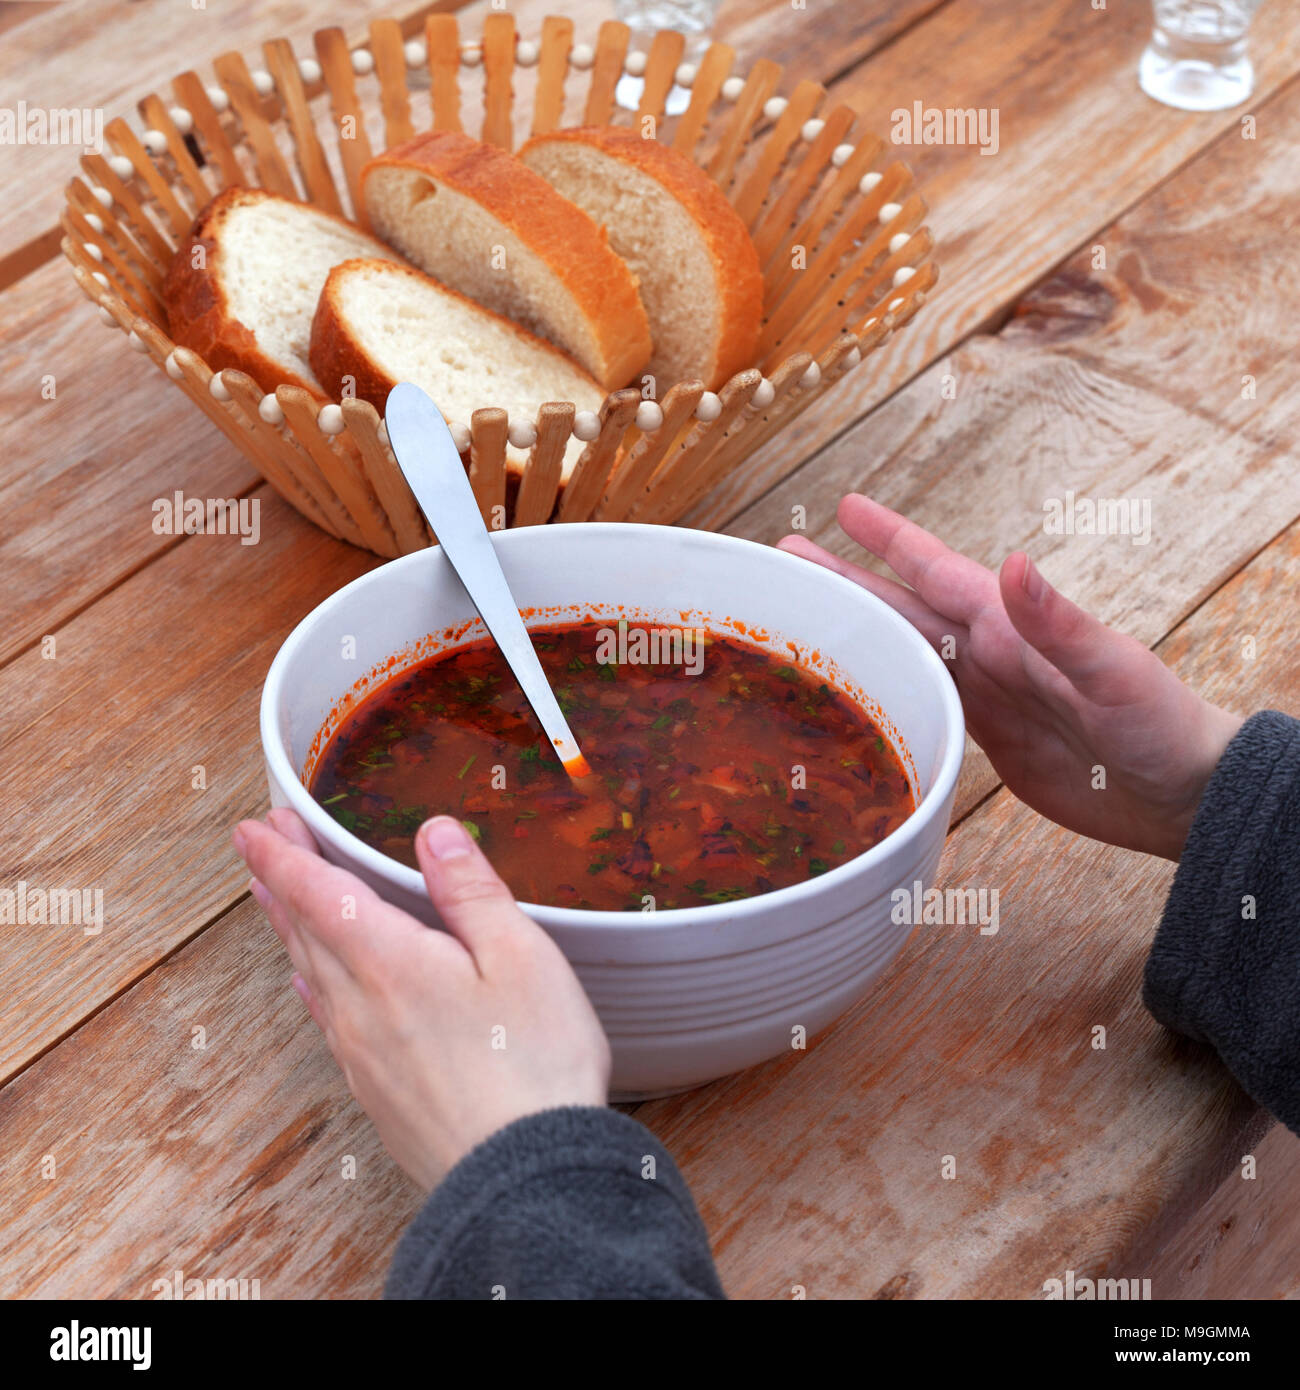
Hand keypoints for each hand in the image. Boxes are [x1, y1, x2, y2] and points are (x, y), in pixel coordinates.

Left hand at [232, 810, 610, 1191]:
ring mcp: (362, 1054)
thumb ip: (471, 890)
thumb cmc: (534, 1063)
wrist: (522, 1178)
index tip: (254, 827)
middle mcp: (361, 1007)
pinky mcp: (376, 1092)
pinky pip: (326, 1020)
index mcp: (392, 963)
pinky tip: (311, 988)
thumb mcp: (520, 956)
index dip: (283, 856)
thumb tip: (435, 832)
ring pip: (310, 975)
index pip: (319, 894)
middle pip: (305, 931)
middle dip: (281, 880)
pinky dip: (311, 986)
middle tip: (260, 844)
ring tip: (273, 901)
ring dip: (289, 930)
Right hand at [779, 495, 1242, 860]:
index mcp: (1012, 627)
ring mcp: (986, 692)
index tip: (844, 508)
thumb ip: (1060, 623)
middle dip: (845, 581)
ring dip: (855, 632)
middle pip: (902, 609)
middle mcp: (990, 652)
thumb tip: (1011, 565)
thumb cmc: (1162, 729)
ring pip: (904, 652)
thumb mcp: (1115, 672)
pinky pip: (919, 702)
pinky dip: (881, 689)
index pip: (937, 574)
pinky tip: (852, 691)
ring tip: (802, 618)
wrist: (1180, 797)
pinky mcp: (984, 736)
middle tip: (787, 560)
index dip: (890, 542)